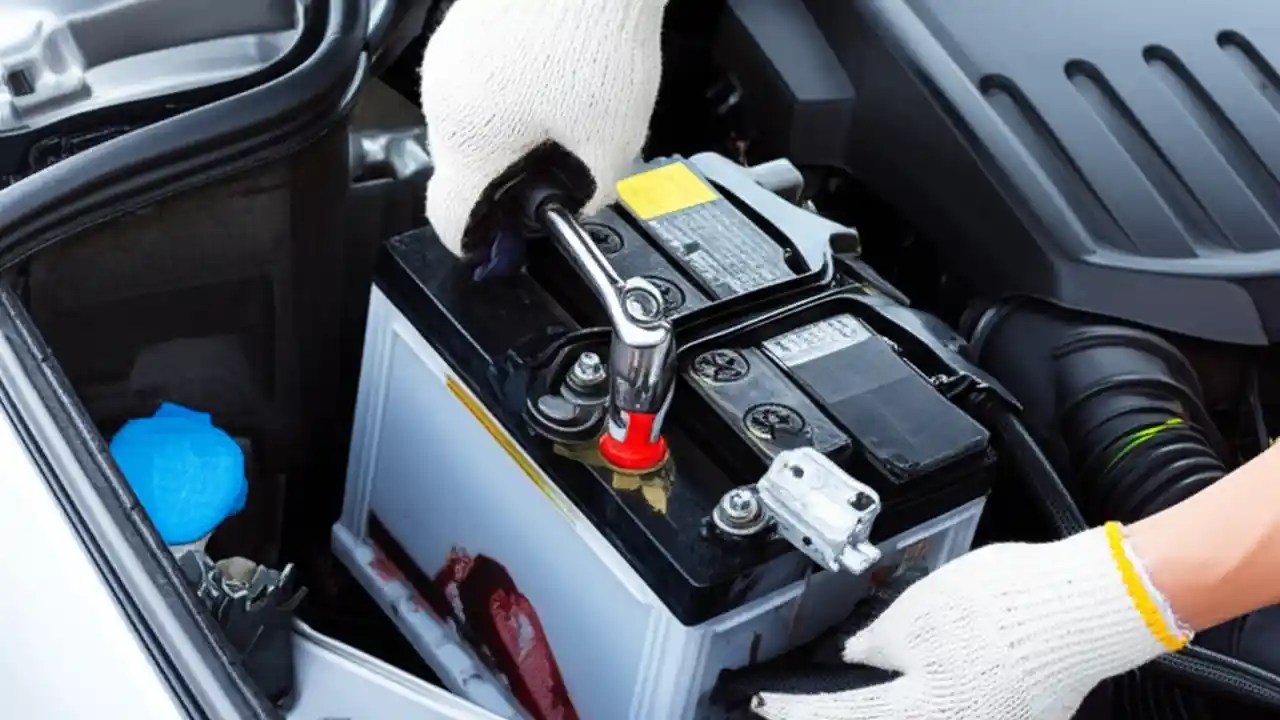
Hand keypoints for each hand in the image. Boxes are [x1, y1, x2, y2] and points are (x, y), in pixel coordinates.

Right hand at [420, 0, 669, 256]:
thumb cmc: (594, 34)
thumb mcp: (612, 141)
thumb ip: (591, 189)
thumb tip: (582, 203)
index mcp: (468, 139)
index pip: (446, 218)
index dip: (475, 242)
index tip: (496, 243)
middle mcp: (443, 97)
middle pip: (465, 166)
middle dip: (510, 176)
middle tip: (563, 165)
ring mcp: (449, 54)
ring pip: (475, 118)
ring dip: (515, 127)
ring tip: (573, 106)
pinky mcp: (467, 23)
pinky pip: (485, 76)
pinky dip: (518, 86)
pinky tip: (564, 70)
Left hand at [754, 526, 1182, 719]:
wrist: (1087, 604)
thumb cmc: (1009, 603)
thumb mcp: (921, 610)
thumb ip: (880, 639)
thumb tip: (856, 654)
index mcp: (923, 708)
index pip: (841, 716)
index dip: (794, 711)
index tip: (767, 705)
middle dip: (839, 719)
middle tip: (804, 709)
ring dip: (883, 712)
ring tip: (863, 699)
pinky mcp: (1019, 718)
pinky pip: (958, 714)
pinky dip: (923, 708)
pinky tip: (914, 693)